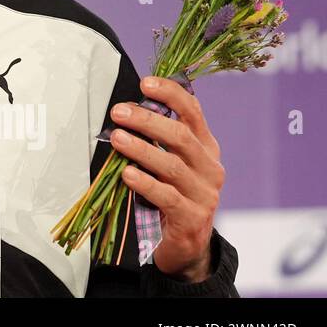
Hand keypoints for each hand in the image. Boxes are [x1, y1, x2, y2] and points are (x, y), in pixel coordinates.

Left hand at [110, 76, 224, 282]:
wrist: (186, 243)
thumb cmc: (171, 193)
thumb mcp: (169, 162)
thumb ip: (156, 139)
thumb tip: (126, 109)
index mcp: (205, 147)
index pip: (193, 112)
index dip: (171, 94)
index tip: (145, 83)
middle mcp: (210, 168)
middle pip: (181, 136)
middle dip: (147, 121)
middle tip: (118, 112)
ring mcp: (204, 194)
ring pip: (172, 165)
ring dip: (141, 149)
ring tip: (117, 138)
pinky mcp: (192, 219)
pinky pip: (167, 197)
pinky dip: (146, 183)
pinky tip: (127, 174)